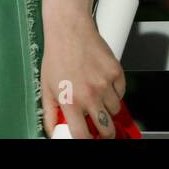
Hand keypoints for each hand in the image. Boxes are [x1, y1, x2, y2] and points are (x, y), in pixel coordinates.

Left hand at [40, 15, 125, 138]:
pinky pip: (121, 91)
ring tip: (97, 95)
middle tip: (101, 125)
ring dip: (108, 108)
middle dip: (105, 131)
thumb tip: (52, 130)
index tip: (88, 137)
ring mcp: (104, 83)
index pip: (82, 135)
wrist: (69, 28)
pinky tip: (104, 82)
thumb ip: (50, 112)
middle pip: (107, 128)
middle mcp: (89, 94)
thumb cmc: (57, 55)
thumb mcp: (46, 86)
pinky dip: (116, 91)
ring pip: (115, 110)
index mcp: (70, 100)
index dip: (86, 140)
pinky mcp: (115, 71)